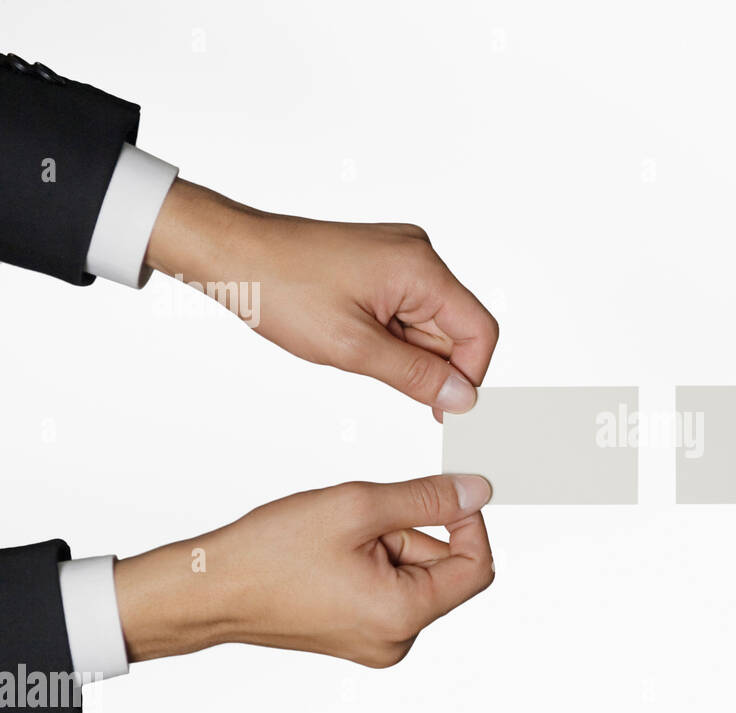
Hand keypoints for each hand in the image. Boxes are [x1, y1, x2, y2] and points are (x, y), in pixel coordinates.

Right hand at [114, 474, 494, 667]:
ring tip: (337, 539)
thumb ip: (427, 498)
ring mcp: (377, 642)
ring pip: (413, 574)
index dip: (468, 522)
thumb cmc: (269, 553)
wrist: (209, 589)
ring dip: (388, 544)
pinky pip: (389, 588)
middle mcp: (396, 641)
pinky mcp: (359, 635)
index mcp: (403, 616)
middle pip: (442, 569)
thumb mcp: (358, 507)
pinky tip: (331, 555)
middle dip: (410, 532)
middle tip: (360, 519)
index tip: (444, 492)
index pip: (476, 567)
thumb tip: (478, 492)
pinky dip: (372, 561)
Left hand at [145, 180, 498, 417]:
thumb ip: (416, 376)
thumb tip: (463, 398)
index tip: (445, 410)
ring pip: (428, 324)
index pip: (479, 330)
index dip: (469, 376)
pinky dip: (389, 335)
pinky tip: (353, 337)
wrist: (231, 253)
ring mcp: (400, 257)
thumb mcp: (353, 348)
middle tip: (382, 378)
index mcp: (421, 268)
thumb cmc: (281, 289)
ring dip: (402, 351)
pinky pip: (406, 311)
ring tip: (355, 350)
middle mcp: (418, 255)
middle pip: (455, 328)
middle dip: (427, 363)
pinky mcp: (382, 265)